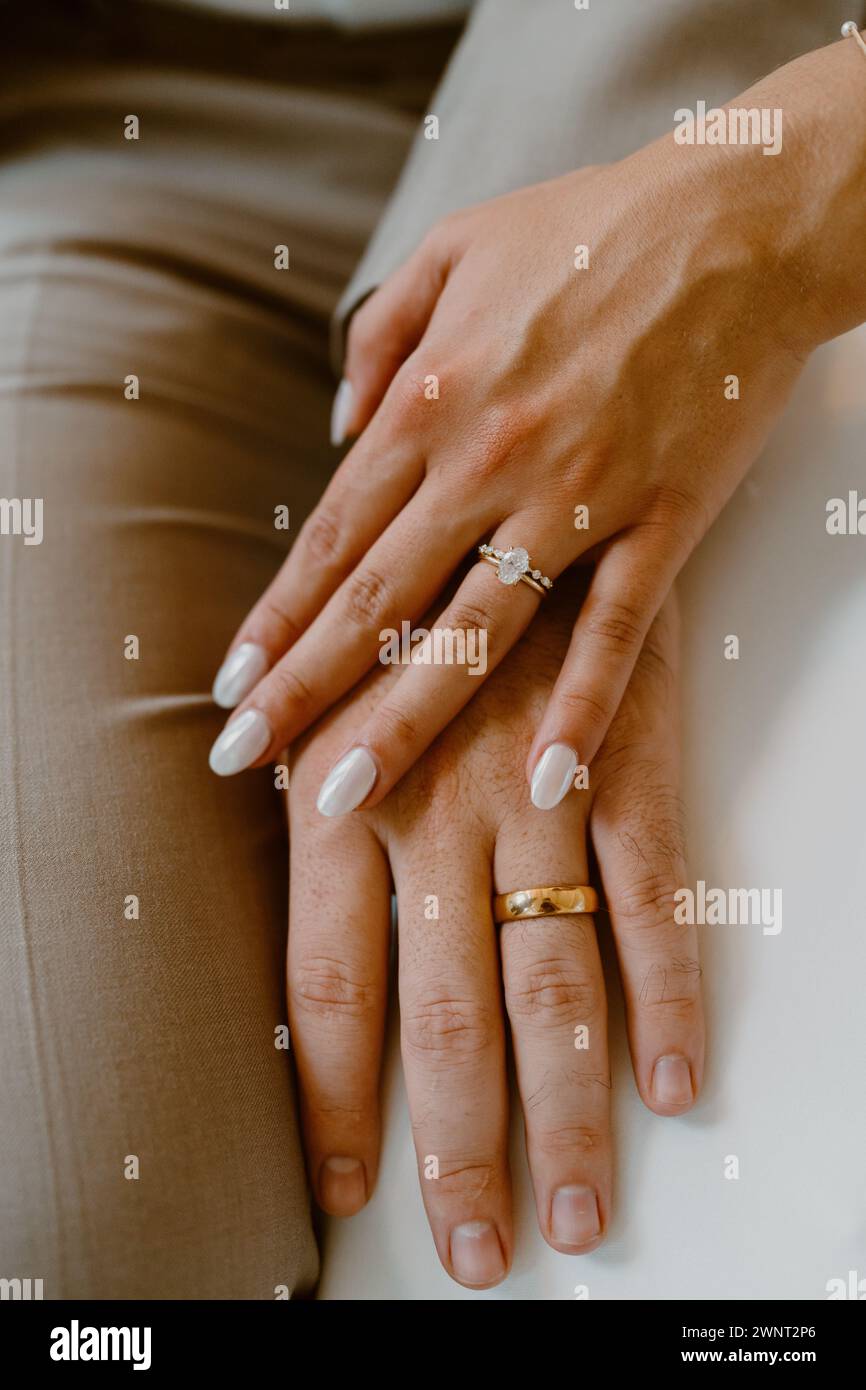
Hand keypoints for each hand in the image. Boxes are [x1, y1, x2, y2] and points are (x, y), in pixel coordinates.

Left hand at [209, 37, 864, 811]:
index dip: (276, 618)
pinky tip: (547, 778)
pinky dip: (582, 708)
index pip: (332, 537)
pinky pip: (613, 633)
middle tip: (242, 758)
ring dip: (403, 722)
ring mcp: (577, 500)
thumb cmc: (587, 229)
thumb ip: (377, 338)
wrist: (734, 219)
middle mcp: (487, 463)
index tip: (231, 684)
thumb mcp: (452, 248)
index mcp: (432, 402)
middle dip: (302, 688)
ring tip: (343, 796)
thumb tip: (337, 428)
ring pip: (474, 635)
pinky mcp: (661, 523)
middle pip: (378, 601)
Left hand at [285, 570, 702, 1287]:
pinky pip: (652, 899)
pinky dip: (668, 996)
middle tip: (478, 1249)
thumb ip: (300, 797)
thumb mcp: (333, 688)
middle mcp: (433, 804)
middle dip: (456, 1150)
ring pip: (551, 979)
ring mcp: (539, 788)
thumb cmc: (413, 603)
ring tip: (573, 1210)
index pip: (327, 986)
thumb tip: (276, 910)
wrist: (520, 481)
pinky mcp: (630, 762)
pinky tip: (671, 1082)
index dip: (336, 1102)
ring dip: (567, 1109)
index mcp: (341, 794)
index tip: (347, 1191)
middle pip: (441, 1015)